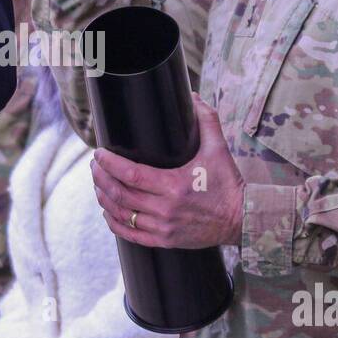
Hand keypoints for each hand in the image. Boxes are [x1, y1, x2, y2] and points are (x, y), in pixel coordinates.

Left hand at [91, 95, 244, 248]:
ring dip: (104, 198)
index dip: (110, 163)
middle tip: (95, 165)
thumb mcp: (218, 149)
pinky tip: (108, 211)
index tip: (100, 153)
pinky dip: (115, 223)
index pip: (130, 174)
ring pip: (121, 214)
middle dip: (102, 178)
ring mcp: (163, 227)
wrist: (242, 219)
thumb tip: (193, 96)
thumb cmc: (228, 183)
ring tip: (98, 184)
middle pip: (120, 194)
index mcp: (174, 185)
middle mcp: (165, 208)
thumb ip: (206, 120)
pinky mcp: (165, 240)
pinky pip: (131, 235)